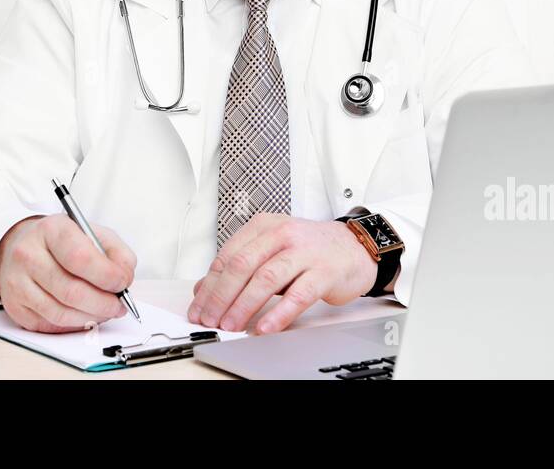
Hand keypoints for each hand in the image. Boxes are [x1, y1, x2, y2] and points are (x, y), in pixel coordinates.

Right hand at [0, 214, 135, 333]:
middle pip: (71, 291)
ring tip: (105, 311)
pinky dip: (74, 324)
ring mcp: (17, 283)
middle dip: (103, 303)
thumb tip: (126, 276)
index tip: (122, 282)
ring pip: (61, 313)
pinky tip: (85, 314)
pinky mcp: (15, 307)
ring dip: (91, 317)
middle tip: (119, 305)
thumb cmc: (61, 241)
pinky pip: (50, 324)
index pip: (80, 258)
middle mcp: (28, 255)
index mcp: (51, 230)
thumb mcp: (91, 232)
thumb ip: (115, 251)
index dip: (106, 275)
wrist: (20, 247)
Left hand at [187, 214, 377, 334]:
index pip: (227, 256)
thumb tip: (204, 288)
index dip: (209, 285)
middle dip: (221, 296)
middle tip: (211, 319)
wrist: (354, 247)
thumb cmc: (310, 249)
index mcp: (264, 226)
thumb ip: (239, 265)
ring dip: (244, 305)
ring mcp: (304, 252)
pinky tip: (265, 327)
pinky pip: (298, 294)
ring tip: (231, 325)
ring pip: (266, 278)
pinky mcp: (323, 271)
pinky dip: (279, 313)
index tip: (199, 308)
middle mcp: (282, 234)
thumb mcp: (271, 249)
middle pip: (242, 265)